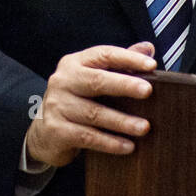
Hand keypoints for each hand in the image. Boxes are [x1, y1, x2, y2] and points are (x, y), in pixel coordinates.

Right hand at [24, 42, 155, 167]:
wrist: (45, 133)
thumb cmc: (77, 101)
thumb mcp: (93, 78)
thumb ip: (119, 64)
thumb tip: (148, 49)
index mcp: (74, 64)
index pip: (103, 55)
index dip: (128, 59)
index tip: (151, 66)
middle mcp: (62, 81)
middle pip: (96, 81)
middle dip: (124, 85)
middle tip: (148, 91)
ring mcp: (57, 106)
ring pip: (94, 113)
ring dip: (121, 121)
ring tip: (144, 127)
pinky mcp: (56, 130)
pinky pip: (87, 137)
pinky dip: (109, 143)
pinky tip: (128, 146)